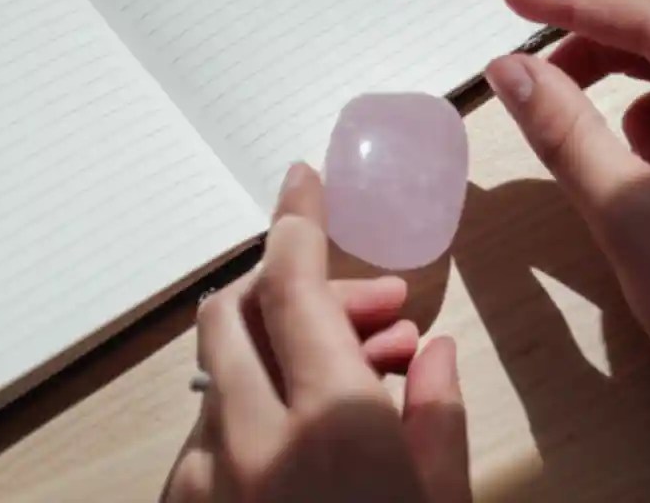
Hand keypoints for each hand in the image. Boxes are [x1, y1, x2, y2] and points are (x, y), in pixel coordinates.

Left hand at [162, 164, 469, 502]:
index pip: (293, 290)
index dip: (295, 223)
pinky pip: (212, 426)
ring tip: (361, 381)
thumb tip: (433, 352)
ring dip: (283, 353)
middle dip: (293, 284)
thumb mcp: (445, 502)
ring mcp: (204, 476)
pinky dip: (257, 405)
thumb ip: (438, 416)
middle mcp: (250, 438)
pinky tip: (307, 438)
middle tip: (373, 306)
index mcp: (331, 425)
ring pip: (225, 370)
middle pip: (234, 312)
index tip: (302, 179)